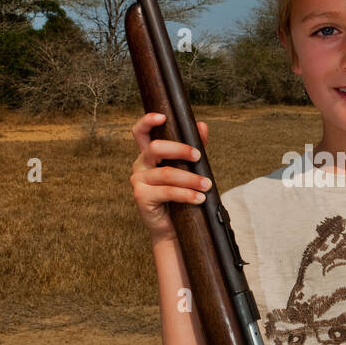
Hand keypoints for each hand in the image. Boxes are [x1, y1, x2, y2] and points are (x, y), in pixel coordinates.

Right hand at [130, 113, 210, 239]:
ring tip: (207, 185)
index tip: (163, 117)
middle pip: (156, 148)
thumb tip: (202, 126)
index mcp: (149, 154)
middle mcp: (140, 164)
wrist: (173, 227)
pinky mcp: (141, 196)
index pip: (141, 132)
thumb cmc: (180, 196)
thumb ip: (194, 148)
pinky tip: (199, 198)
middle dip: (180, 149)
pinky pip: (167, 191)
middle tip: (199, 156)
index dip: (148, 121)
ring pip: (166, 173)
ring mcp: (138, 180)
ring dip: (191, 179)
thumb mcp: (188, 169)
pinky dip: (186, 194)